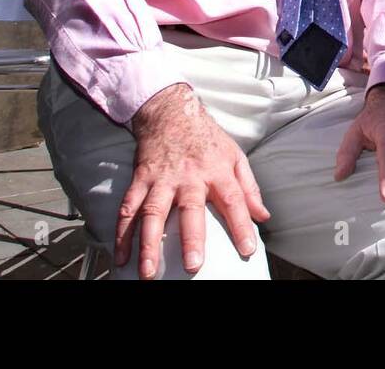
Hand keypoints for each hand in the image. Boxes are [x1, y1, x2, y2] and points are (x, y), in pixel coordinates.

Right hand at [120, 83, 270, 279]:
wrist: (171, 112)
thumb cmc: (207, 138)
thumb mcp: (235, 156)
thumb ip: (249, 188)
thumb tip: (262, 216)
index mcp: (216, 171)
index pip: (234, 200)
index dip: (241, 225)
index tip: (247, 249)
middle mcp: (189, 176)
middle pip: (190, 209)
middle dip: (191, 239)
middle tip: (193, 266)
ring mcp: (162, 179)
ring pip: (153, 213)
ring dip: (149, 244)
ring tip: (147, 271)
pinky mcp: (141, 180)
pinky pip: (128, 209)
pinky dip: (122, 234)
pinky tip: (122, 256)